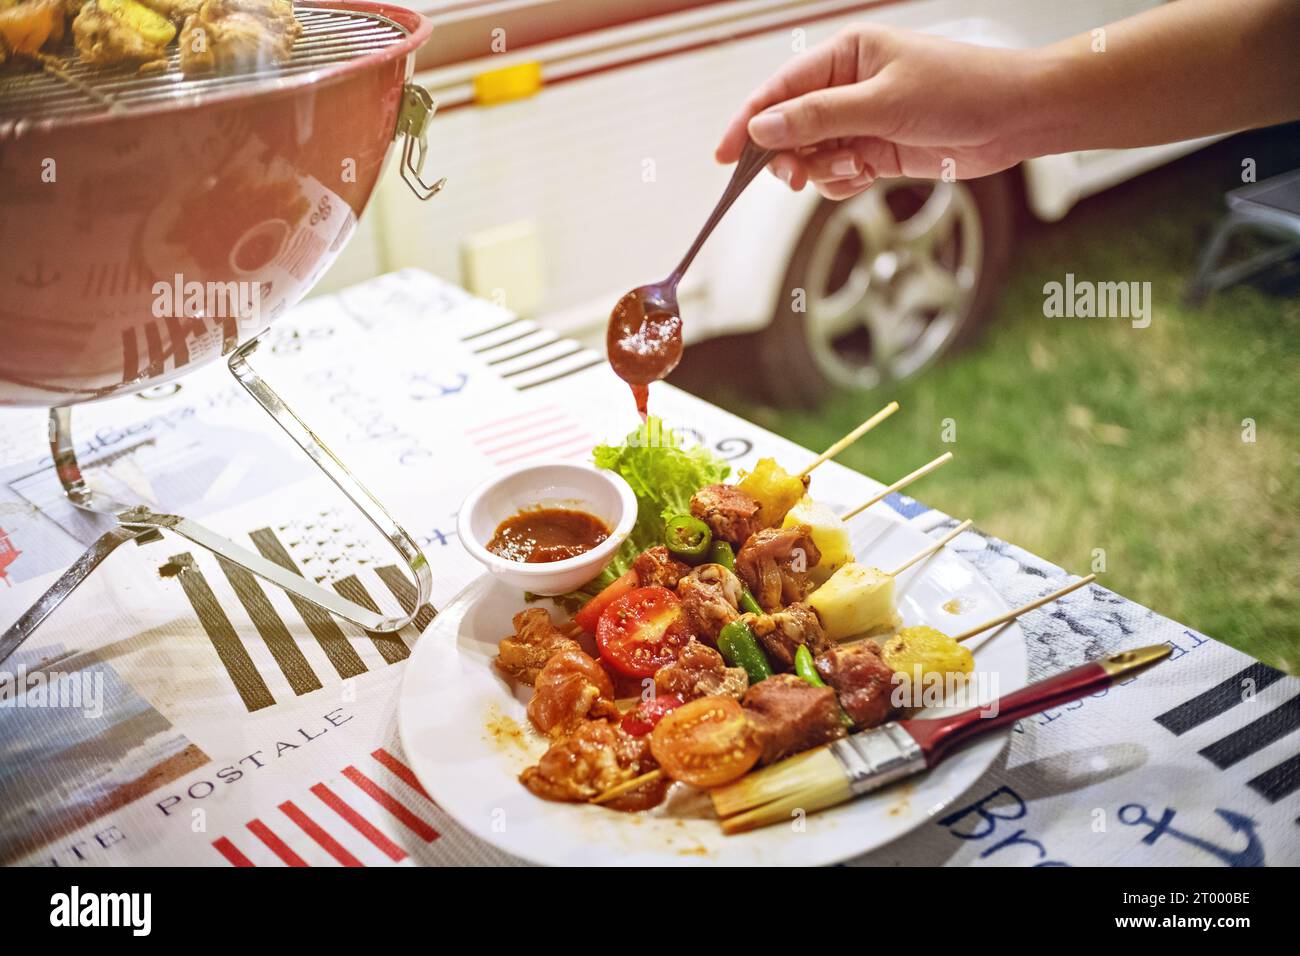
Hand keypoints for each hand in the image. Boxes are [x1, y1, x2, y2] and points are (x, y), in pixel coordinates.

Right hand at [716, 24, 1037, 198]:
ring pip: (811, 156)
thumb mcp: (882, 104)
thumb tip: (761, 130)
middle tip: (795, 177)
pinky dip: (842, 182)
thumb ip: (817, 118)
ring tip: (853, 170)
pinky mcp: (876, 151)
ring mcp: (860, 120)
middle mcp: (847, 86)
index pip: (779, 90)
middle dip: (789, 155)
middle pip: (789, 128)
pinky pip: (836, 173)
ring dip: (822, 171)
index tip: (724, 156)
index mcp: (845, 55)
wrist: (1014, 118)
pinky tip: (865, 176)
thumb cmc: (959, 91)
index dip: (747, 122)